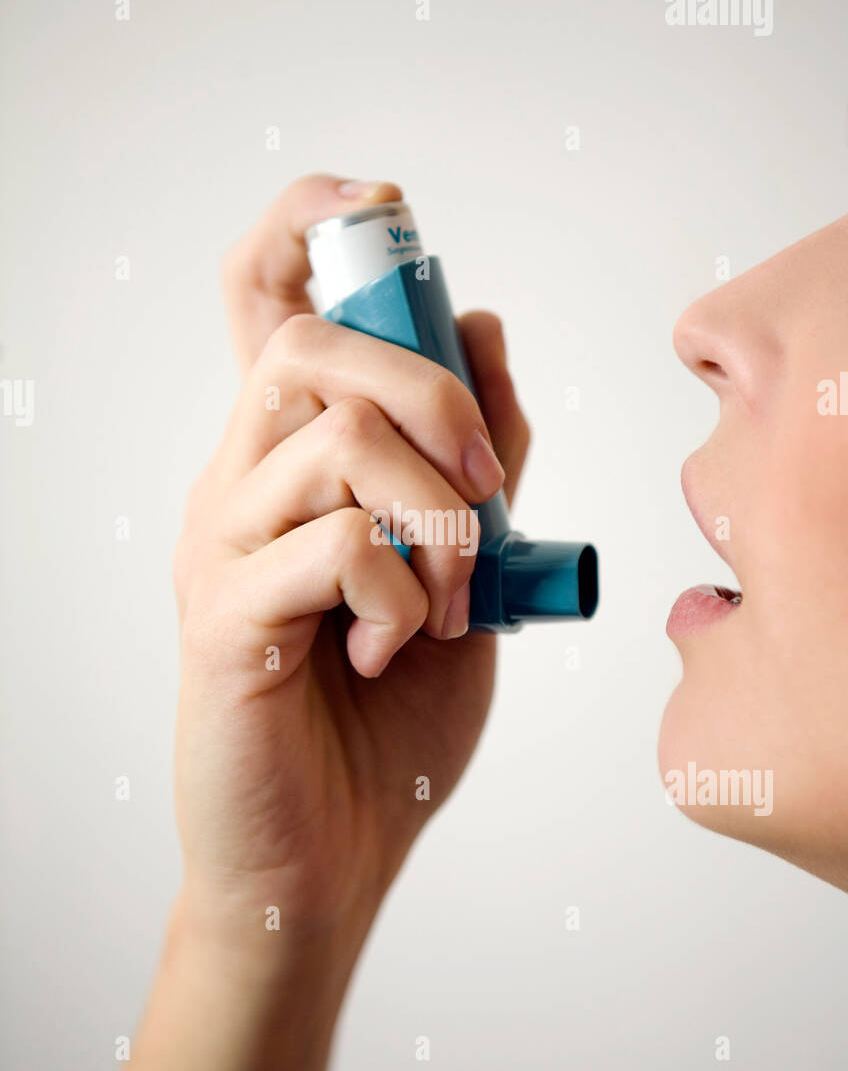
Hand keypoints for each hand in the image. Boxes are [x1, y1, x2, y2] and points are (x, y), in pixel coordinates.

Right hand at [173, 174, 530, 960]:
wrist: (326, 862)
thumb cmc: (387, 724)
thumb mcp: (464, 575)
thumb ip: (476, 460)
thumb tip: (485, 327)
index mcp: (290, 466)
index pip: (262, 299)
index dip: (307, 223)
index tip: (381, 208)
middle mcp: (237, 486)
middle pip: (311, 344)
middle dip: (429, 391)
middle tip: (481, 488)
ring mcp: (220, 549)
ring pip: (333, 440)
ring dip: (434, 520)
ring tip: (443, 605)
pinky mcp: (222, 620)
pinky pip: (330, 547)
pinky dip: (398, 594)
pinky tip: (394, 649)